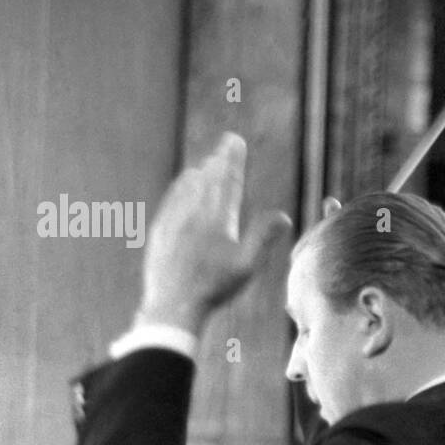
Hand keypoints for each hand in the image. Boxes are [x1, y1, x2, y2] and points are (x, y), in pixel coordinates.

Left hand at [137, 132, 292, 334]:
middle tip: (227, 142)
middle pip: (209, 179)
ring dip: (201, 172)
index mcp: (217, 219)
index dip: (233, 160)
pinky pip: (173, 199)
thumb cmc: (214, 287)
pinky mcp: (161, 230)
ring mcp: (175, 220)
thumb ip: (263, 237)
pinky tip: (183, 184)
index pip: (228, 182)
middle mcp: (194, 213)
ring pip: (189, 187)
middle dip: (220, 159)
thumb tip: (283, 216)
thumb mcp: (246, 265)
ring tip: (208, 162)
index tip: (236, 141)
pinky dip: (181, 187)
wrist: (173, 303)